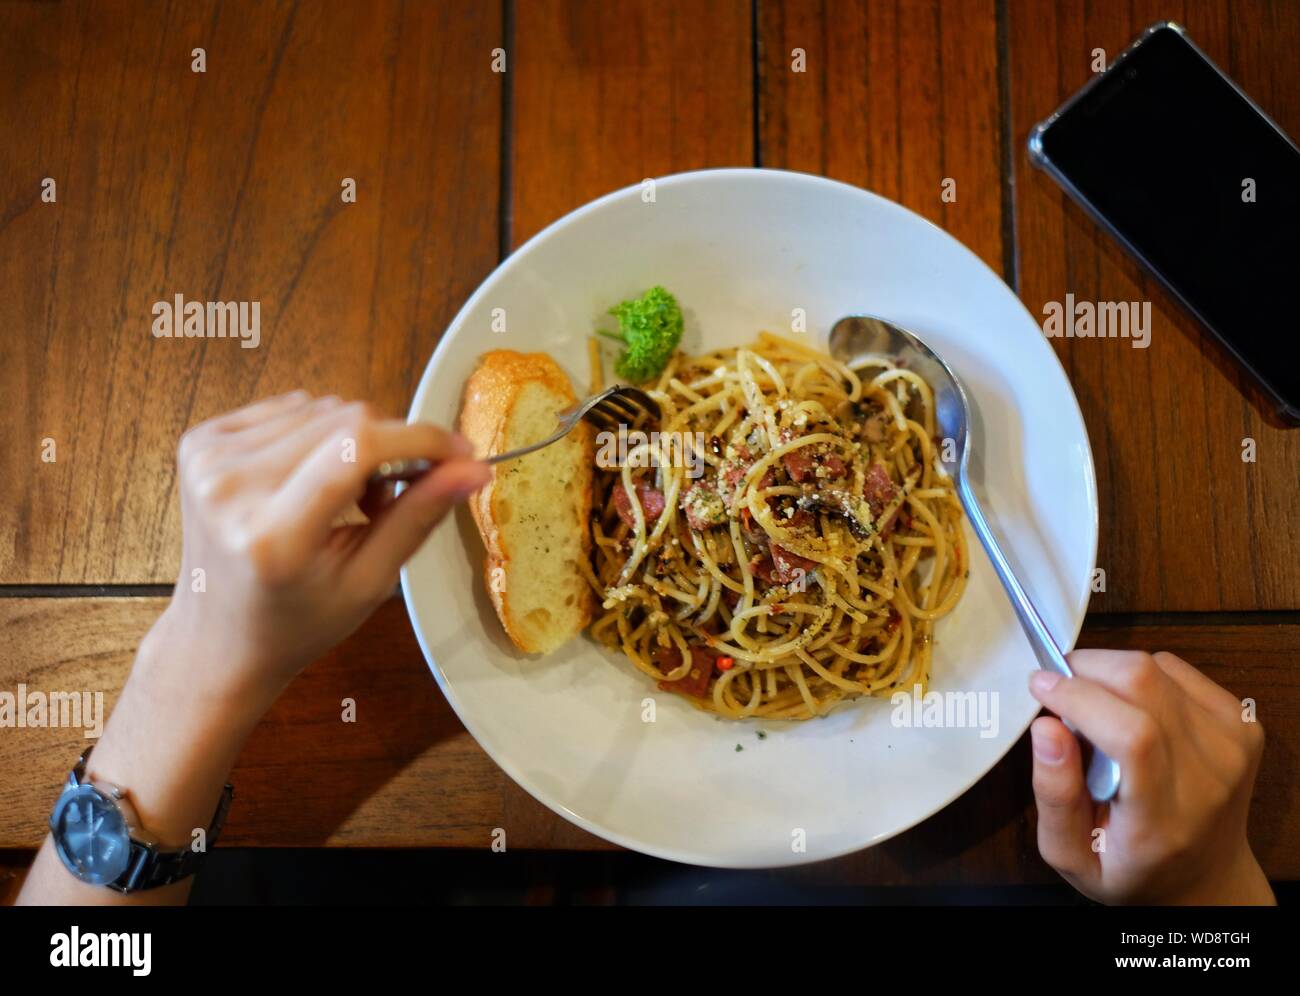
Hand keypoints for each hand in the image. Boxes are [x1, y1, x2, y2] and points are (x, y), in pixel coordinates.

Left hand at [152, 391, 490, 714]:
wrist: (218, 640)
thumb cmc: (296, 622)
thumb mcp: (369, 581)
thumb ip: (418, 516)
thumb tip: (472, 468)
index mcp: (272, 534)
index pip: (359, 446)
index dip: (419, 439)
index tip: (458, 451)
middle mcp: (231, 487)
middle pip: (344, 418)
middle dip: (389, 447)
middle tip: (392, 498)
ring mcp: (209, 458)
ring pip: (320, 406)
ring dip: (353, 440)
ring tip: (349, 497)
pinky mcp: (201, 442)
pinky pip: (288, 408)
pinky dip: (318, 434)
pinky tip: (314, 477)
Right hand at [1028, 650, 1272, 904]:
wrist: (1207, 876)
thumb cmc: (1132, 867)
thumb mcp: (1071, 856)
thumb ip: (1054, 796)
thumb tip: (1046, 727)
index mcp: (1165, 818)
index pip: (1131, 734)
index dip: (1078, 696)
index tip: (1040, 686)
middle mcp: (1210, 775)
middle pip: (1143, 683)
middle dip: (1086, 670)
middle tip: (1060, 692)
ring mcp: (1232, 743)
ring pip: (1155, 666)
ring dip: (1110, 672)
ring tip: (1096, 707)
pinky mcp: (1241, 721)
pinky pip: (1175, 668)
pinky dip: (1141, 675)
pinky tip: (1131, 706)